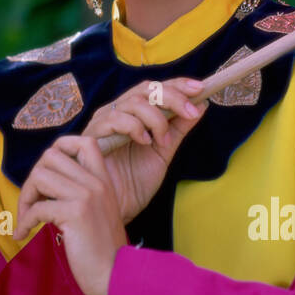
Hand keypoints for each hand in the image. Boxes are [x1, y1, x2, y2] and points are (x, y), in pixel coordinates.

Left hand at [14, 135, 126, 294]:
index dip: (58, 149)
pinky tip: (23, 234)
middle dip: (33, 178)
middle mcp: (96, 183)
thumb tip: (42, 180)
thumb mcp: (96, 212)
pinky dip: (24, 221)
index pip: (83, 141)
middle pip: (50, 156)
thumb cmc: (100, 250)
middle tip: (31, 204)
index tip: (46, 174)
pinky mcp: (75, 214)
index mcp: (103, 180)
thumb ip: (78, 192)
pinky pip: (37, 207)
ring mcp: (86, 196)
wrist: (116, 276)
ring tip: (26, 219)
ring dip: (24, 198)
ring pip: (39, 176)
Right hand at [81, 77, 205, 223]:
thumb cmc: (134, 183)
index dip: (177, 84)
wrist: (115, 210)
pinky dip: (136, 127)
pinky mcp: (92, 134)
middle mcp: (117, 112)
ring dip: (156, 119)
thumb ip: (178, 129)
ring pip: (133, 101)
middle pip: (146, 88)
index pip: (155, 88)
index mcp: (133, 114)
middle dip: (172, 96)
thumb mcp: (164, 153)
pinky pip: (116, 119)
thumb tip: (201, 105)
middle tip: (190, 112)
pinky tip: (144, 143)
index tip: (200, 88)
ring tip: (162, 141)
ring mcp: (103, 121)